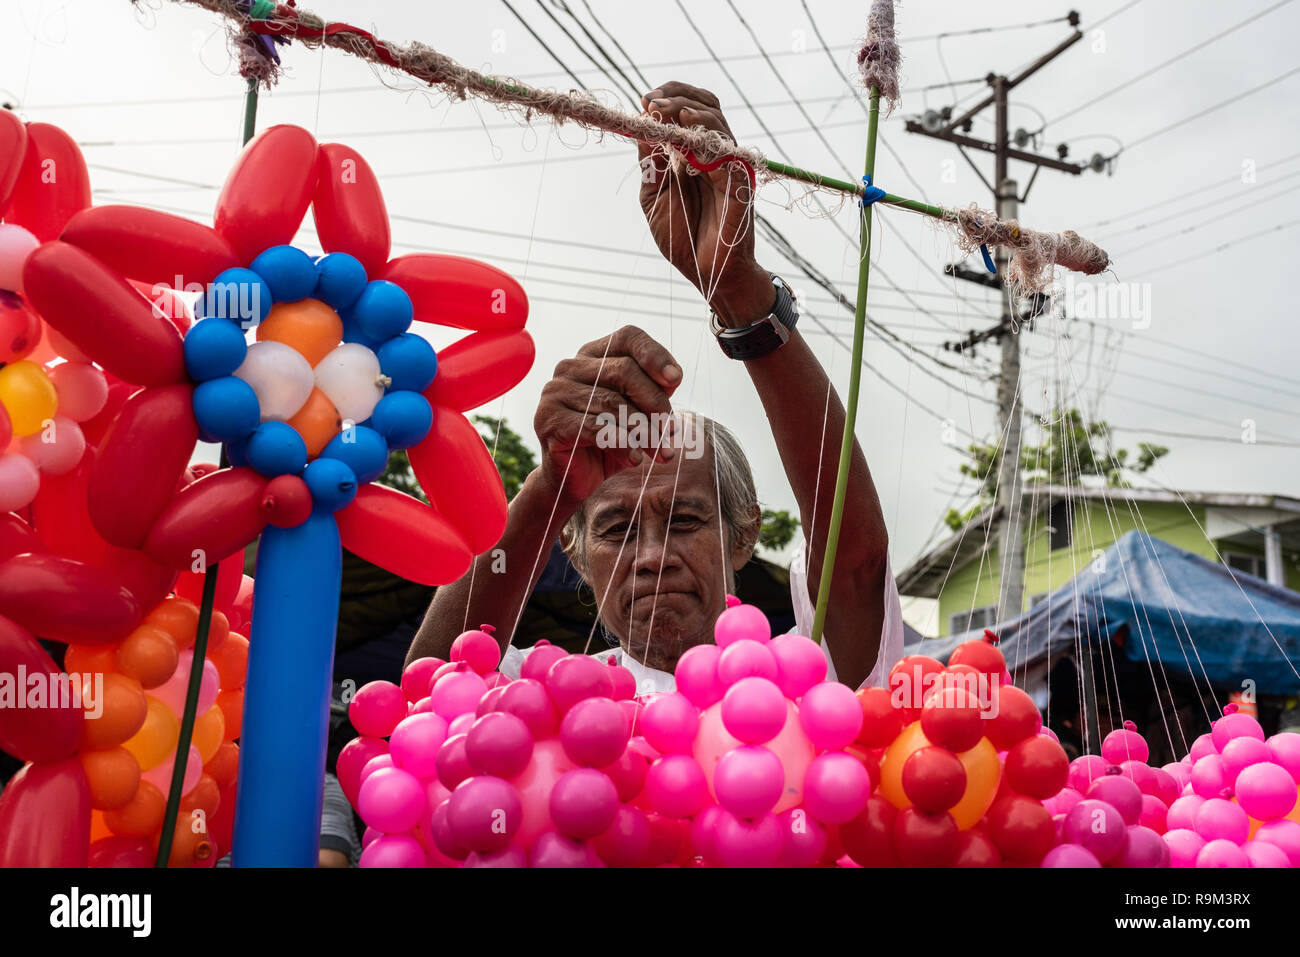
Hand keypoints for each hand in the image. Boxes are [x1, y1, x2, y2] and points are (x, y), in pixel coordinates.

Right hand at [533, 325, 681, 504]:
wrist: (577, 478)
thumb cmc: (611, 441)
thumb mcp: (639, 412)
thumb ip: (654, 390)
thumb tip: (671, 378)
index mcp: (592, 355)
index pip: (628, 338)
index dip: (655, 355)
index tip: (676, 380)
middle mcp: (570, 367)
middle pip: (624, 371)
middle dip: (655, 403)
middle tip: (670, 432)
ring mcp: (555, 393)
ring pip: (612, 403)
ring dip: (644, 431)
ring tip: (660, 452)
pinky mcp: (549, 421)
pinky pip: (595, 428)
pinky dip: (622, 444)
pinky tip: (635, 458)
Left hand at [637, 81, 774, 326]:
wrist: (704, 272)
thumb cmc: (682, 238)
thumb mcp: (654, 195)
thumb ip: (650, 162)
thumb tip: (640, 125)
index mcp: (692, 154)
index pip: (687, 110)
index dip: (667, 98)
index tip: (644, 100)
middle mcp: (713, 154)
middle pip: (705, 106)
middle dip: (677, 97)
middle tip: (652, 101)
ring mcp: (729, 166)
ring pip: (717, 123)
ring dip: (690, 111)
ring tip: (667, 111)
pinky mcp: (740, 183)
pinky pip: (728, 153)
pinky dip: (707, 139)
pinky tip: (687, 133)